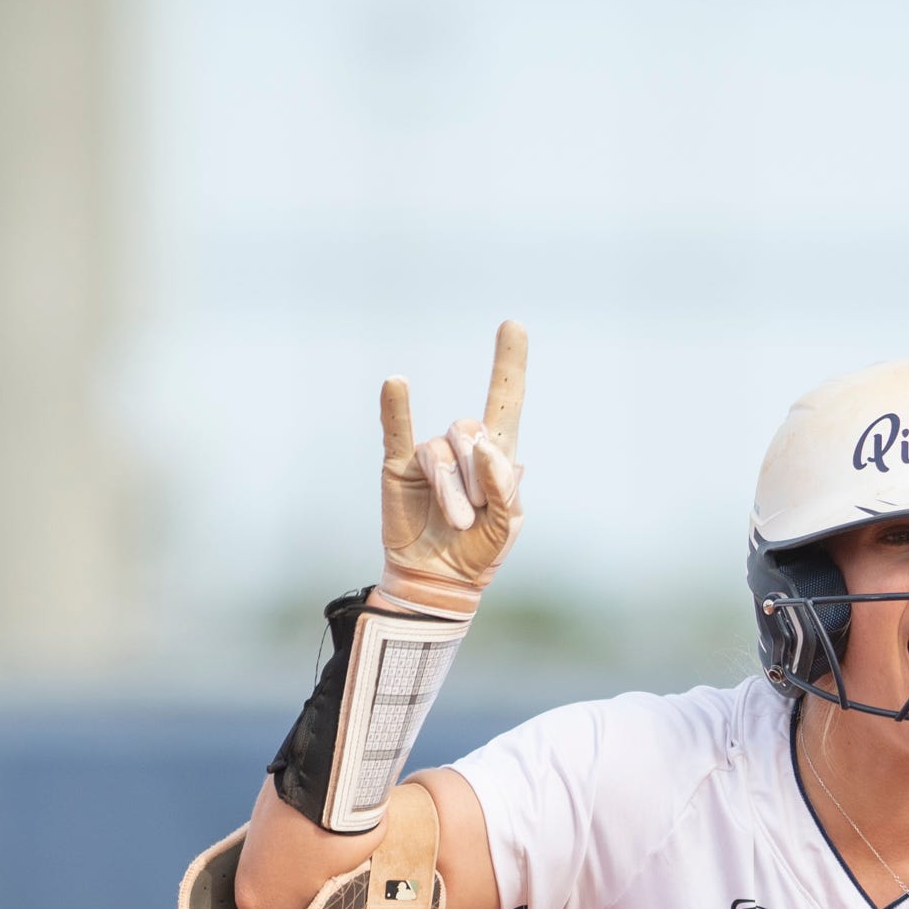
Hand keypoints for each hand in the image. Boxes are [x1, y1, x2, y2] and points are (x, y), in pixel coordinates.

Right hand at [378, 321, 527, 615]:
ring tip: (457, 521)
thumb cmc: (478, 552)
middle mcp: (462, 448)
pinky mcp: (400, 466)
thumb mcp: (507, 526)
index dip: (509, 366)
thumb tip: (486, 446)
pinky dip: (395, 408)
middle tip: (474, 516)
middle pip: (470, 431)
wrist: (439, 582)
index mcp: (496, 456)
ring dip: (451, 489)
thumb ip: (505, 487)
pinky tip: (396, 385)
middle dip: (475, 476)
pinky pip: (396, 430)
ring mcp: (430, 456)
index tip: (514, 326)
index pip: (505, 402)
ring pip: (440, 452)